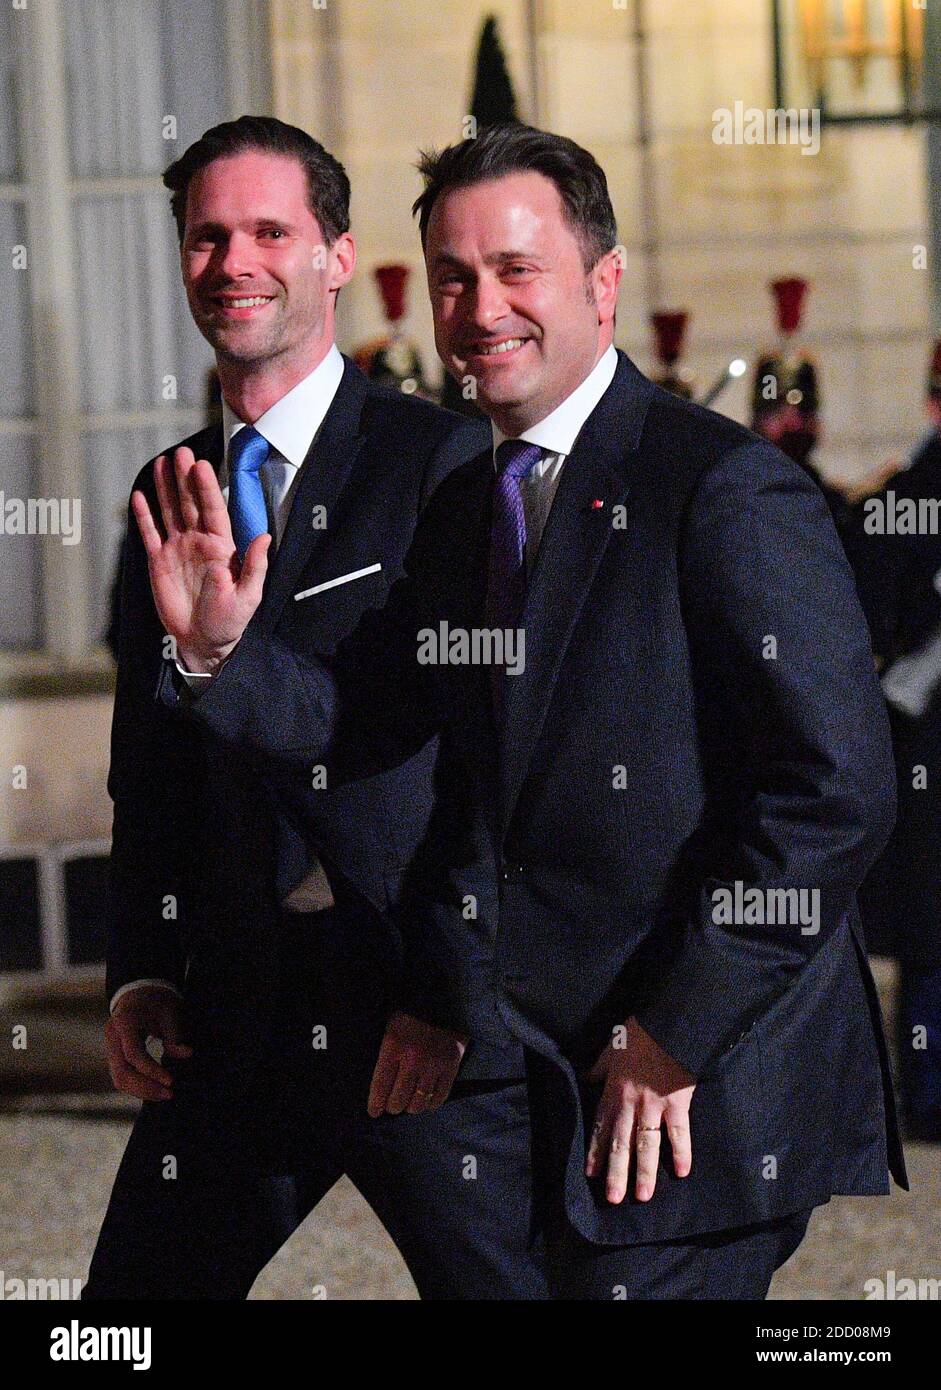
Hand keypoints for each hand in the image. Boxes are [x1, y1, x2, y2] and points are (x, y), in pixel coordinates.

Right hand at [105, 985, 193, 1101]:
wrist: (140, 992)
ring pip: (119, 1078)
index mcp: (125, 1023)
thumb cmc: (157, 1000)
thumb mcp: (170, 1012)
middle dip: (145, 1087)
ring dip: (141, 1091)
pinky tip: (154, 1089)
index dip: (152, 1071)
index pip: (134, 1055)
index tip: (171, 1081)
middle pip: (122, 1072)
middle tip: (169, 1094)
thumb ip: (175, 1034)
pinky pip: (121, 1076)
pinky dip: (136, 1086)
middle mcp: (112, 1037)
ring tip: (164, 1095)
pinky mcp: (114, 1055)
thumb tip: (186, 1054)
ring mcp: (110, 1047)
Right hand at [131, 448, 270, 672]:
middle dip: (185, 478)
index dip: (207, 488)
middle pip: (191, 504)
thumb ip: (255, 566)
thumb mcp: (249, 597)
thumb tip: (264, 538)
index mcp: (222, 547)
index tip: (201, 466)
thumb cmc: (230, 621)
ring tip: (161, 463)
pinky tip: (140, 495)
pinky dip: (144, 515)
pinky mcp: (160, 561)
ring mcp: (178, 549)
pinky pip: (150, 533)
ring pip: (170, 512)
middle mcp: (199, 542)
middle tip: (180, 454)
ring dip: (165, 488)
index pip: (214, 510)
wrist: (204, 641)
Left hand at [367, 1011, 467, 1116]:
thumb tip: (379, 1087)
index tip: (374, 1111)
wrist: (444, 1001)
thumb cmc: (411, 1015)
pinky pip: (439, 1097)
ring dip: (411, 1107)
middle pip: (399, 1099)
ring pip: (418, 1103)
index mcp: (394, 1045)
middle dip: (393, 1106)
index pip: (381, 1084)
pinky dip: (431, 1103)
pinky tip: (426, 1100)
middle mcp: (413, 1058)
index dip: (376, 1103)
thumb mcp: (390, 1027)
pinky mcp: (451, 1066)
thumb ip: (385, 1054)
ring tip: (408, 1103)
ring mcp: (434, 1064)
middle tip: (392, 1104)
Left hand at [585, 1017, 694, 1203]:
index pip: (601, 1126)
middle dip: (616, 1172)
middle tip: (613, 1198)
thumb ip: (598, 1067)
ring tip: (641, 1196)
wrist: (668, 1026)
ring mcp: (654, 1107)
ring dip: (643, 1171)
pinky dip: (681, 1152)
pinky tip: (681, 1172)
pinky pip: (679, 1133)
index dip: (595, 1150)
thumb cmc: (638, 1035)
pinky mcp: (678, 1105)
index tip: (591, 1173)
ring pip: (646, 1144)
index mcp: (613, 1091)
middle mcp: (631, 1104)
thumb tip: (586, 1077)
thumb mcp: (610, 1049)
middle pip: (621, 1143)